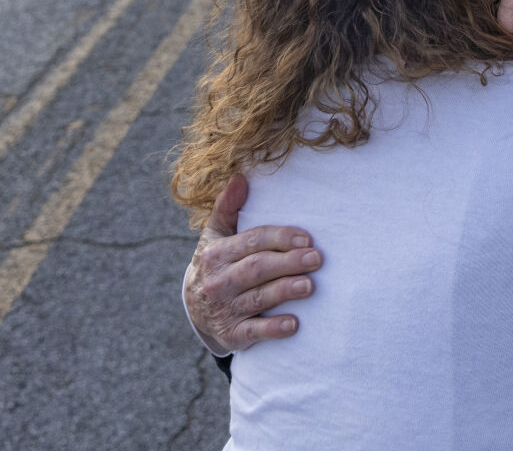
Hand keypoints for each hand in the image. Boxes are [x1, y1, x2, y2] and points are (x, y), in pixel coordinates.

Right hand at [185, 173, 320, 354]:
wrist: (195, 309)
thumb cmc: (216, 264)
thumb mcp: (215, 235)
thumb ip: (228, 208)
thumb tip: (240, 177)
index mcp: (216, 254)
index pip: (251, 242)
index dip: (280, 238)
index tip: (307, 238)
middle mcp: (218, 282)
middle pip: (256, 269)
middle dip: (288, 263)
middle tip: (317, 258)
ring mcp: (224, 309)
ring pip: (257, 299)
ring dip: (284, 291)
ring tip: (310, 285)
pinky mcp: (231, 335)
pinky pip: (253, 332)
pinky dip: (273, 329)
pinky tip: (294, 324)